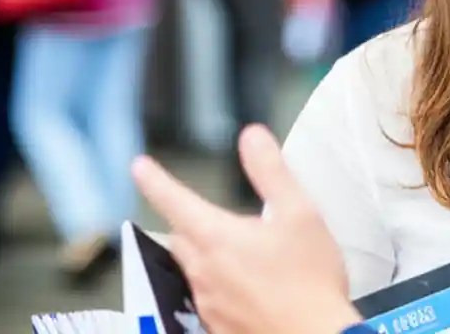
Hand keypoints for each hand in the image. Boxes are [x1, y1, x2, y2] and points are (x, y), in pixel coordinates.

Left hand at [133, 126, 361, 333]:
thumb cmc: (310, 278)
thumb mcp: (300, 213)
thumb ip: (271, 171)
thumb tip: (251, 135)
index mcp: (216, 238)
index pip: (173, 201)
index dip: (155, 180)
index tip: (139, 166)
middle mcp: (202, 271)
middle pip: (181, 237)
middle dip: (189, 222)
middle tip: (211, 216)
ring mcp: (208, 304)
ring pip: (193, 270)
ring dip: (207, 256)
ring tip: (240, 255)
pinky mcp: (217, 328)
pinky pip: (207, 300)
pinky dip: (219, 287)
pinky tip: (247, 289)